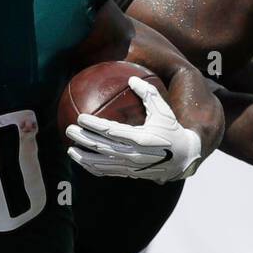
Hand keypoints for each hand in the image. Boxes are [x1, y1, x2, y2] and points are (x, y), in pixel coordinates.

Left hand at [67, 75, 203, 183]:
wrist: (183, 159)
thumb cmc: (172, 131)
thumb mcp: (164, 111)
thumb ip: (148, 94)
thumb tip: (132, 78)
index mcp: (140, 139)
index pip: (111, 131)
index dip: (94, 125)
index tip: (80, 118)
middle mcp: (133, 155)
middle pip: (101, 147)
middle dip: (83, 138)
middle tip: (69, 129)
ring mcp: (129, 166)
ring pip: (101, 163)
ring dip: (83, 156)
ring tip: (70, 148)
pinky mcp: (128, 173)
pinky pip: (106, 172)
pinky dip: (92, 168)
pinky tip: (82, 161)